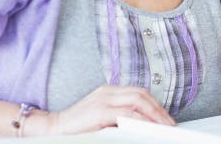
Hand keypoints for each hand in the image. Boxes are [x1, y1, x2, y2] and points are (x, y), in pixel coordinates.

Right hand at [39, 85, 173, 134]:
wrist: (51, 129)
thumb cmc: (76, 126)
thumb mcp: (101, 117)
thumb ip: (119, 116)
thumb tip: (142, 123)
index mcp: (109, 91)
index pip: (139, 93)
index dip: (155, 105)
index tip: (165, 117)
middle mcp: (108, 91)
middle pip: (142, 95)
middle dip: (159, 109)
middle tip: (169, 123)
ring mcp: (104, 99)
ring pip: (138, 101)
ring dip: (154, 115)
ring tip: (164, 127)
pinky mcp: (100, 111)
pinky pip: (127, 114)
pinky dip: (141, 121)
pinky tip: (148, 128)